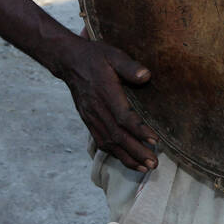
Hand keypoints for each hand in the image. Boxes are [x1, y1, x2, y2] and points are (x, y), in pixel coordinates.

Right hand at [54, 37, 158, 172]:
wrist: (69, 62)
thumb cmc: (95, 57)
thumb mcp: (113, 55)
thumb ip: (129, 66)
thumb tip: (146, 76)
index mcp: (105, 93)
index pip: (123, 117)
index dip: (139, 130)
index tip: (154, 140)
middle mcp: (97, 109)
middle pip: (118, 136)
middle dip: (137, 152)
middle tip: (154, 163)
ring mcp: (91, 117)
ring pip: (109, 143)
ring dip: (127, 158)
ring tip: (145, 168)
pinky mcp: (88, 121)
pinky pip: (101, 142)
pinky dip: (115, 154)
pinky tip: (128, 161)